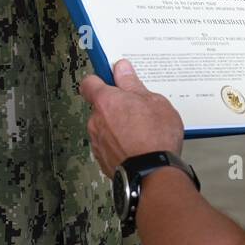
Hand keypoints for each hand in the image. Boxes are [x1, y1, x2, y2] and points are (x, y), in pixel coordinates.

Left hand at [80, 59, 184, 177]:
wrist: (152, 175)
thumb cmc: (155, 138)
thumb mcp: (154, 101)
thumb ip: (133, 84)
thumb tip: (123, 70)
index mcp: (106, 101)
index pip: (90, 82)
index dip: (101, 79)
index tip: (112, 78)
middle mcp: (96, 121)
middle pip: (100, 107)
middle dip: (115, 107)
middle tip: (137, 109)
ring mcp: (97, 142)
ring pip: (104, 128)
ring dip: (117, 127)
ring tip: (141, 132)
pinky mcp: (102, 160)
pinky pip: (108, 146)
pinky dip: (119, 145)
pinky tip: (137, 147)